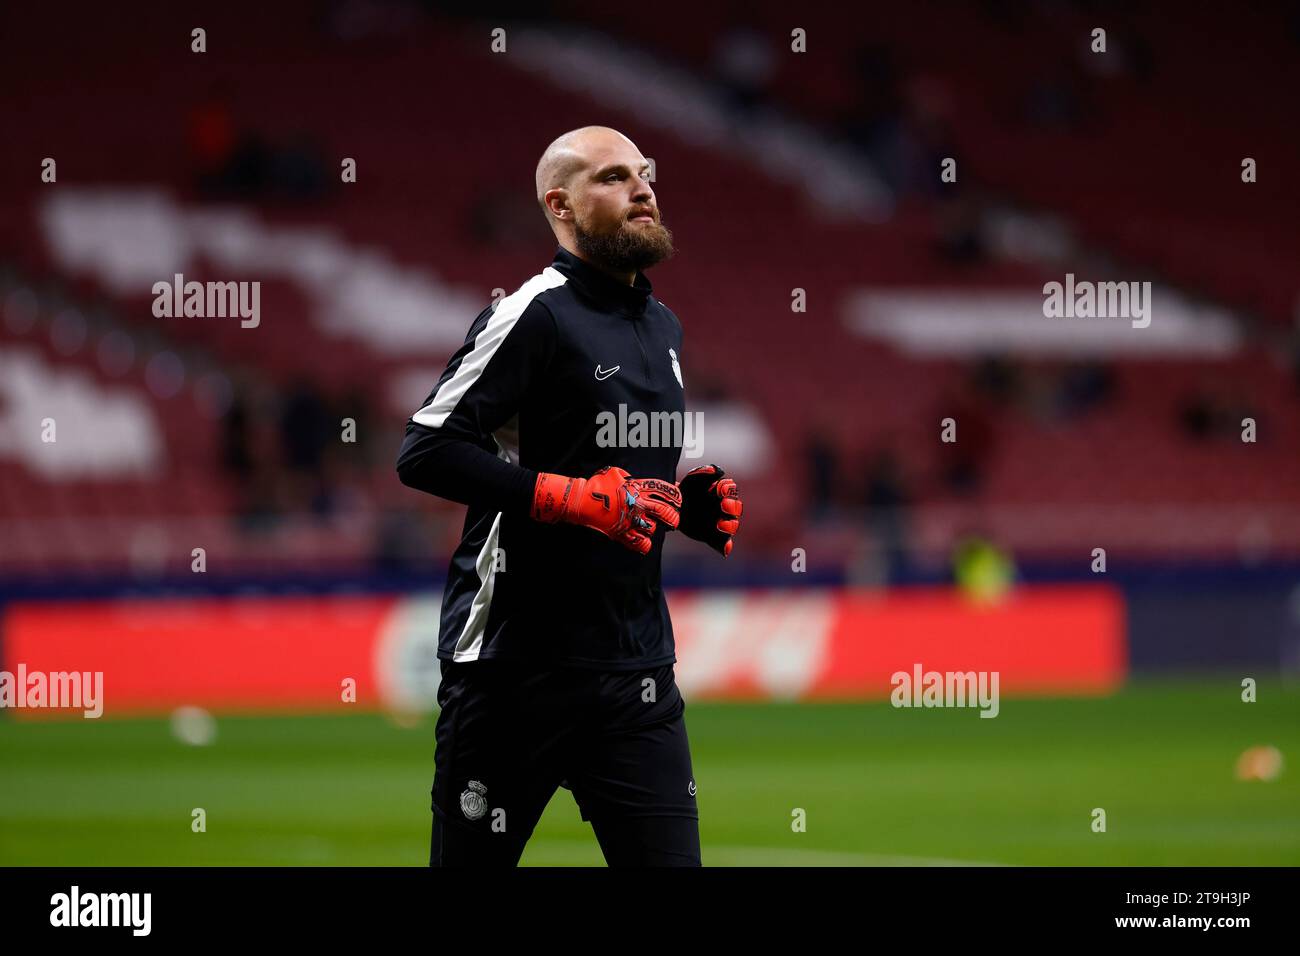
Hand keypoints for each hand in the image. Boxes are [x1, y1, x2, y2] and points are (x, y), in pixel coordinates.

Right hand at [532, 466, 681, 554]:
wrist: (581, 500)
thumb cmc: (598, 484)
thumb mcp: (616, 473)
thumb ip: (631, 478)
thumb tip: (640, 483)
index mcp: (637, 488)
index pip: (665, 491)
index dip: (676, 496)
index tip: (678, 499)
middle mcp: (637, 505)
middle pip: (665, 512)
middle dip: (673, 517)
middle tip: (674, 521)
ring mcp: (630, 520)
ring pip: (653, 529)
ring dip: (653, 528)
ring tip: (648, 526)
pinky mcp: (622, 533)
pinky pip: (640, 544)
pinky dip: (644, 544)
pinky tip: (644, 541)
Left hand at [676, 464, 741, 555]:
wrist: (670, 508)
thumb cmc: (684, 491)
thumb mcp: (691, 480)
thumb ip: (703, 472)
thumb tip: (717, 470)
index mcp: (721, 493)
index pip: (731, 490)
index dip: (728, 490)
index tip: (720, 490)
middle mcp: (724, 508)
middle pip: (736, 508)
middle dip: (732, 506)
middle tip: (723, 505)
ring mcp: (720, 523)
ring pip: (732, 525)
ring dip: (730, 525)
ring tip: (720, 525)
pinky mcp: (714, 537)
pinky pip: (723, 542)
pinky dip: (725, 546)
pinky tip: (725, 549)